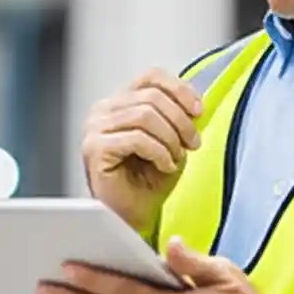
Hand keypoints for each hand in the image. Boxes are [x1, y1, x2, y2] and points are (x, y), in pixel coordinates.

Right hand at [82, 69, 202, 238]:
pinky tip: (165, 165)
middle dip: (181, 121)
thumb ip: (178, 116)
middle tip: (192, 144)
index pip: (151, 76)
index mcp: (121, 102)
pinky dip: (159, 152)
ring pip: (145, 115)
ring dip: (170, 138)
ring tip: (176, 158)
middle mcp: (104, 110)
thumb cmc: (150, 181)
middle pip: (152, 96)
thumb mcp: (172, 140)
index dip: (180, 89)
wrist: (135, 217)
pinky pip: (137, 138)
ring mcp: (95, 128)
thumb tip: (195, 102)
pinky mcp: (95, 148)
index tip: (198, 110)